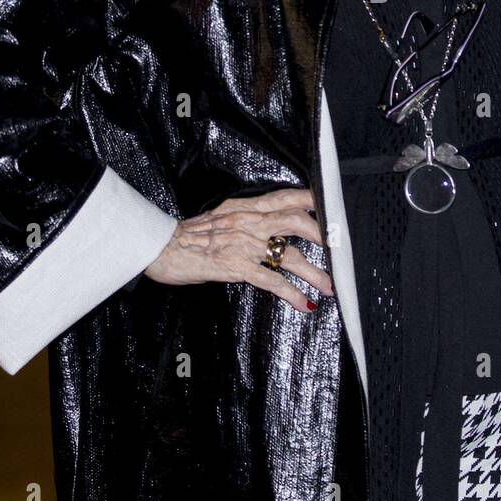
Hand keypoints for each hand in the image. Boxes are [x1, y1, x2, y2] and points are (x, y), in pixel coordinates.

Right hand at [143, 186, 334, 312]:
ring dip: (314, 272)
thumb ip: (248, 216)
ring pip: (288, 255)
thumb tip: (274, 222)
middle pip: (295, 221)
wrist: (162, 248)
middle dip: (321, 236)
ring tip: (329, 286)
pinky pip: (270, 280)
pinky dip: (291, 293)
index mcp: (245, 207)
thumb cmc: (192, 235)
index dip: (312, 202)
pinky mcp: (235, 267)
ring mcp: (243, 245)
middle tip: (337, 251)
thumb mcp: (223, 216)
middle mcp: (248, 222)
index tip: (332, 212)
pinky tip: (304, 302)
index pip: (285, 197)